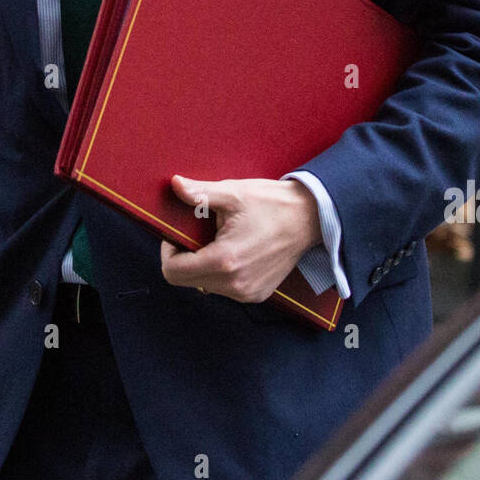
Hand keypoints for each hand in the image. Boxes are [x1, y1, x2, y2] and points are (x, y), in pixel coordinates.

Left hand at [161, 174, 321, 302]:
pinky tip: (234, 252)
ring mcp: (247, 293)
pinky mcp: (257, 294)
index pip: (173, 272)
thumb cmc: (273, 203)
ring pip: (204, 285)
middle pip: (186, 281)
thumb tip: (175, 185)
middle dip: (184, 258)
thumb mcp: (233, 193)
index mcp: (224, 260)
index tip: (177, 235)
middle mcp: (235, 284)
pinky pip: (224, 289)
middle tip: (198, 235)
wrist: (311, 218)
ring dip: (203, 266)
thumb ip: (200, 193)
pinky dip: (221, 273)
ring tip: (219, 241)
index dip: (168, 252)